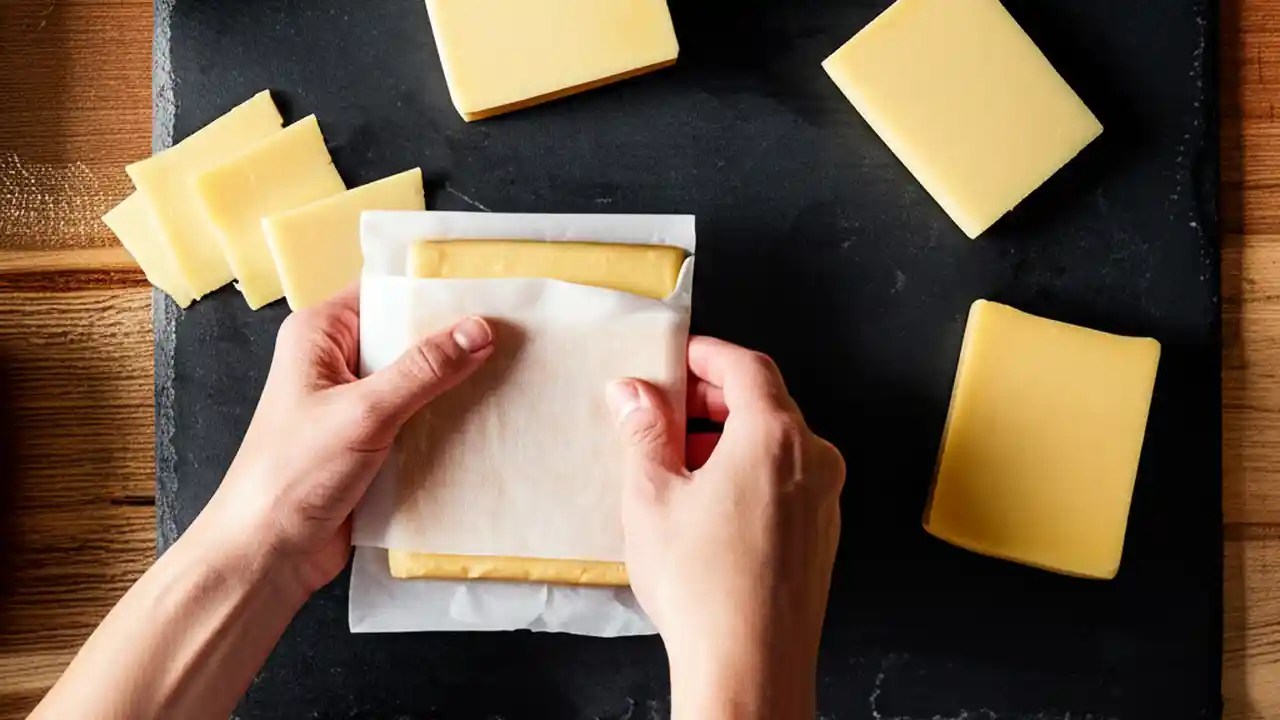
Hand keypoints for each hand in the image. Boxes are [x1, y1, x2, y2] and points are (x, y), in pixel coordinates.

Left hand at [201, 287, 494, 592]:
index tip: (490, 289)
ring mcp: (355, 405)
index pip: (386, 293)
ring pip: (418, 381)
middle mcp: (336, 363)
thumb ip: (424, 370)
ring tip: (515, 373)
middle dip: (456, 340)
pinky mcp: (372, 444)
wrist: (268, 555)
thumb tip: (479, 329)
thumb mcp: (364, 412)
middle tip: (517, 333)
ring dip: (457, 385)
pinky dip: (448, 422)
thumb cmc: (292, 475)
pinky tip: (489, 420)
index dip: (434, 291)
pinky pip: (419, 420)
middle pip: (408, 337)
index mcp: (320, 335)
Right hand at [606, 336, 844, 719]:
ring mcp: (824, 499)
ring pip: (778, 443)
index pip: (747, 366)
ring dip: (731, 436)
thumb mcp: (652, 496)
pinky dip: (752, 471)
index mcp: (775, 437)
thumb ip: (644, 432)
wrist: (749, 666)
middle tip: (667, 407)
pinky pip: (788, 480)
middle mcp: (813, 460)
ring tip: (680, 458)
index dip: (708, 354)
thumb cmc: (703, 587)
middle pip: (767, 401)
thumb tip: (634, 394)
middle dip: (715, 397)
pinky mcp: (821, 534)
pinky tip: (710, 499)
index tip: (678, 357)